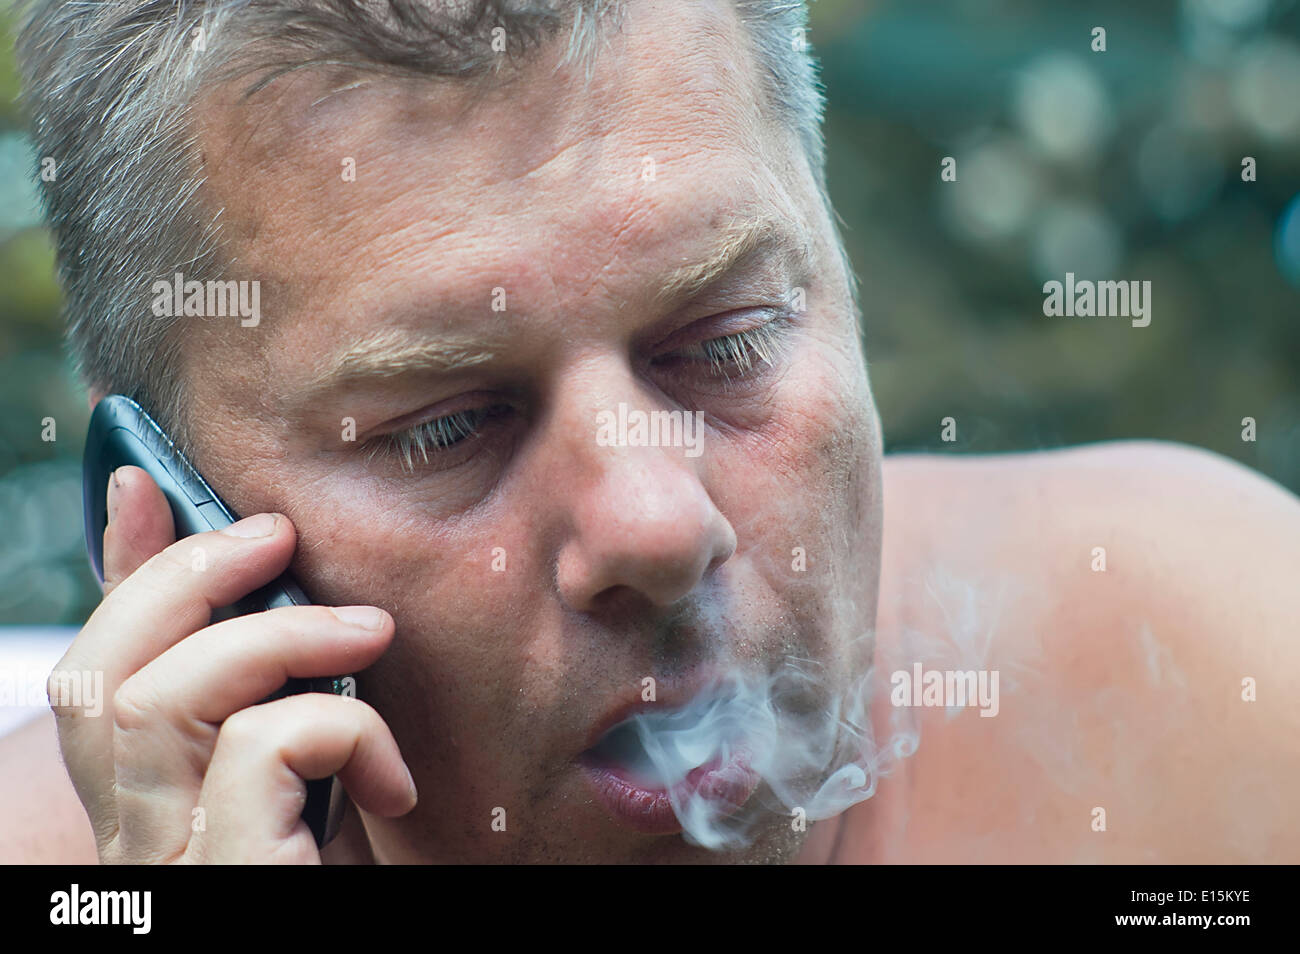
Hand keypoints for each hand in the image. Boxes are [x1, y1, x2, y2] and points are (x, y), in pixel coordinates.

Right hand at [50, 465, 415, 862]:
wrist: (372, 942)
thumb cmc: (349, 881)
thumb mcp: (304, 770)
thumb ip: (256, 677)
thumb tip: (199, 529)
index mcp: (145, 808)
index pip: (95, 674)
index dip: (129, 572)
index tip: (177, 492)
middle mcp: (134, 843)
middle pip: (103, 676)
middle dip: (191, 578)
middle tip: (283, 540)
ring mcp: (168, 867)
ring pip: (158, 703)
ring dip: (277, 638)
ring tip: (368, 635)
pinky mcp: (226, 880)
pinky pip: (258, 753)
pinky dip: (336, 727)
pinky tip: (389, 779)